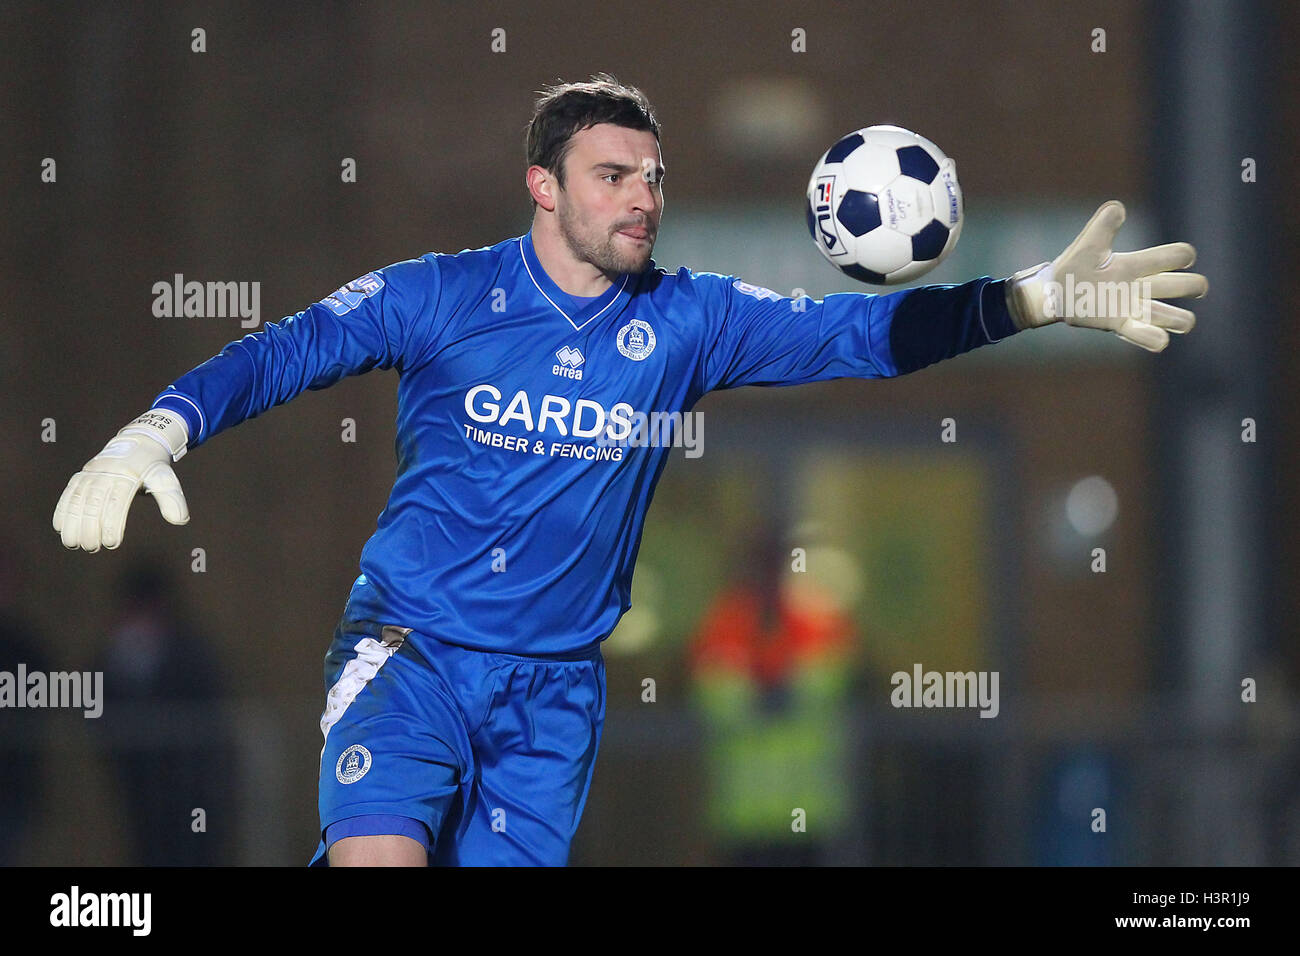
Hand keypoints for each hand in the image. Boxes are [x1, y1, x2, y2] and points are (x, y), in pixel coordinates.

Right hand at [53, 409, 190, 551]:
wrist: (139, 444)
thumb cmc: (153, 468)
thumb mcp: (165, 480)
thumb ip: (172, 499)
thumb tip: (181, 520)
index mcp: (128, 474)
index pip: (117, 502)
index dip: (112, 523)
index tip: (112, 543)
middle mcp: (106, 473)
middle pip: (94, 503)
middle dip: (90, 527)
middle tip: (92, 548)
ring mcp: (91, 474)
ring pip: (78, 499)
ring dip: (72, 522)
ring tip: (73, 544)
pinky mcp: (81, 476)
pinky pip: (68, 493)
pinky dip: (62, 510)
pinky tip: (59, 528)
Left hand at [1005, 200, 1208, 351]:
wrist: (1052, 293)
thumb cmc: (1073, 266)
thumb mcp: (1088, 244)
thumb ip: (1103, 225)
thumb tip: (1118, 207)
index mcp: (1136, 265)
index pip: (1176, 256)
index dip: (1185, 256)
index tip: (1182, 257)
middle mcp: (1140, 287)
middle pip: (1186, 286)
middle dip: (1195, 286)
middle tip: (1193, 289)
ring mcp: (1132, 308)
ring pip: (1174, 317)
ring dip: (1180, 319)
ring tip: (1172, 320)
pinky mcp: (1119, 325)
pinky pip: (1147, 337)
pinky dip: (1156, 339)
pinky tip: (1157, 339)